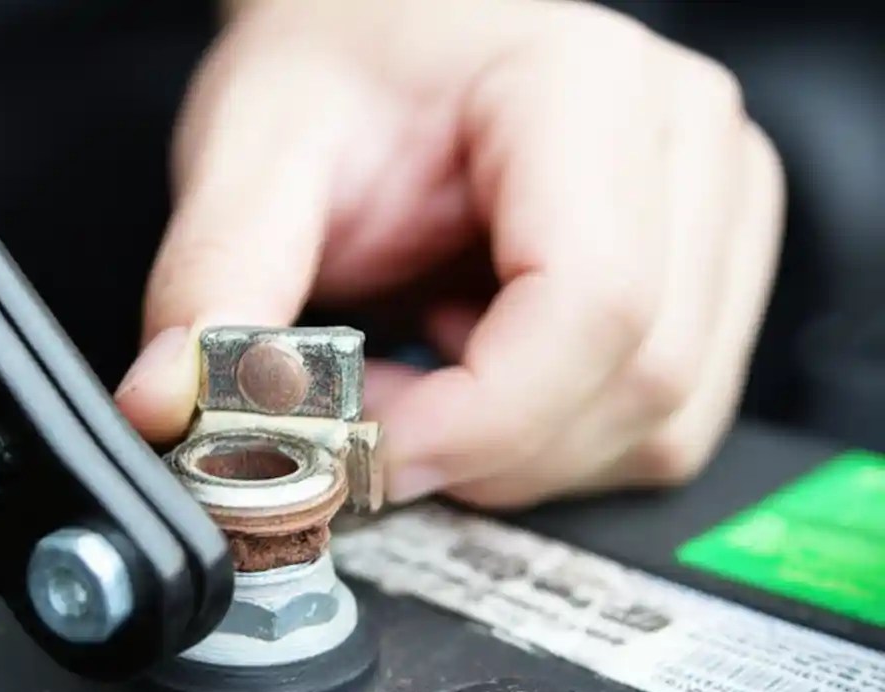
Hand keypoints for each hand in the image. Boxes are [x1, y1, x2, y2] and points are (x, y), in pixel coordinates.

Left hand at [115, 0, 784, 509]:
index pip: (593, 302)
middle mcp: (686, 145)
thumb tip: (175, 399)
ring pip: (660, 422)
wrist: (380, 30)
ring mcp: (716, 212)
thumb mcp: (257, 150)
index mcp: (586, 89)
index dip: (480, 417)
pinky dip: (552, 438)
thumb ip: (218, 276)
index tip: (369, 448)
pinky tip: (474, 368)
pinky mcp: (709, 273)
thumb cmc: (339, 62)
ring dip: (516, 450)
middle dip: (484, 446)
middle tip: (366, 410)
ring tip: (416, 373)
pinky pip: (661, 421)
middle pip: (640, 381)